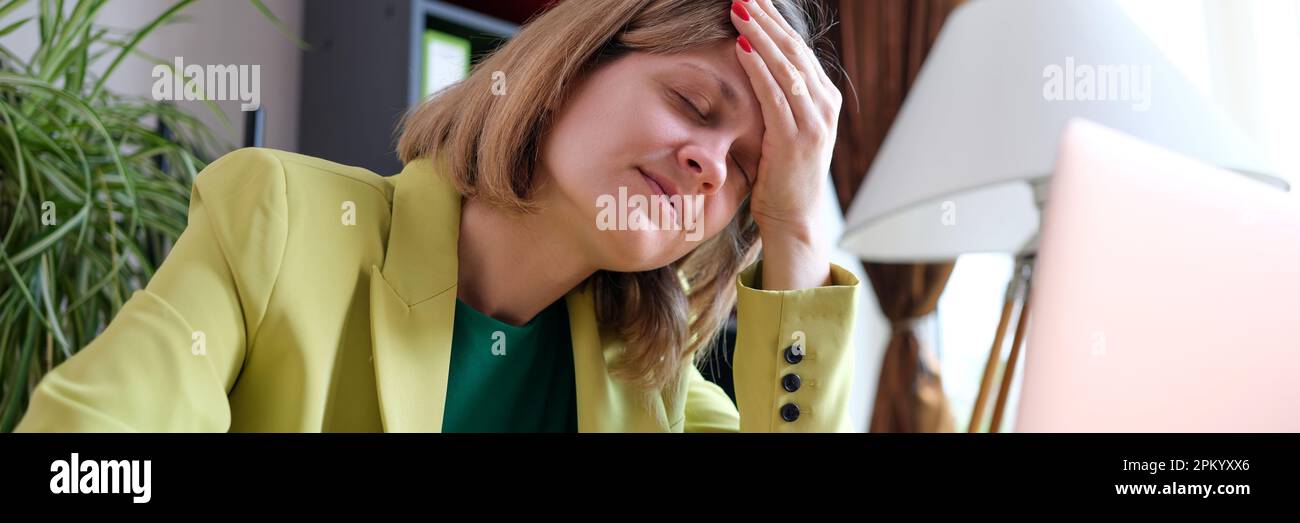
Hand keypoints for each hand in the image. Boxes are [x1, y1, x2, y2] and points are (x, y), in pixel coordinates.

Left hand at [730, 0, 840, 288]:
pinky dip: (758, 69)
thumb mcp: (782, 130)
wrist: (794, 219)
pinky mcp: (797, 139)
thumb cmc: (781, 176)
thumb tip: (753, 68)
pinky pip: (775, 95)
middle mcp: (824, 104)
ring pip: (786, 65)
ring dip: (759, 34)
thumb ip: (777, 100)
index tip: (752, 1)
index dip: (774, 22)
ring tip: (737, 9)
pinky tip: (742, 48)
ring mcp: (814, 121)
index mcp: (823, 98)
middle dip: (766, 18)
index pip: (797, 49)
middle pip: (793, 48)